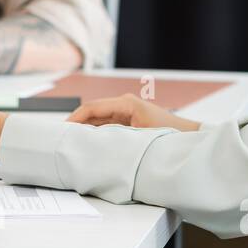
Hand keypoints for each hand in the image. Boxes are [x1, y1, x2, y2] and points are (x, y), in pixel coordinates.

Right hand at [67, 93, 200, 131]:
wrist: (187, 138)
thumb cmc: (168, 135)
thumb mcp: (138, 136)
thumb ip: (115, 138)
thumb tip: (93, 144)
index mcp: (125, 103)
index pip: (91, 108)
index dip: (74, 118)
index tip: (61, 130)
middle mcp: (123, 104)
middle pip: (92, 112)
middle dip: (75, 124)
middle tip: (60, 138)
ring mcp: (125, 112)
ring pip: (97, 120)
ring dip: (84, 129)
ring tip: (70, 142)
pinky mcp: (128, 122)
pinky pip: (106, 126)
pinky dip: (95, 133)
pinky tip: (87, 143)